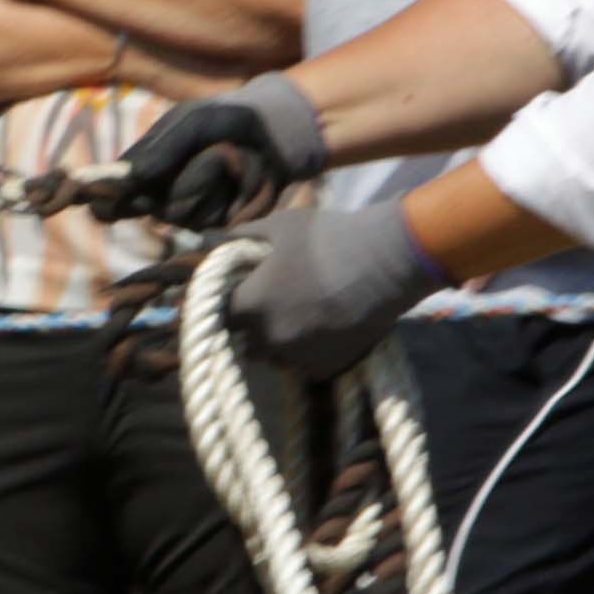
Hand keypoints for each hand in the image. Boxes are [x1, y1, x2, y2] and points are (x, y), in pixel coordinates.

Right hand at [99, 72, 329, 229]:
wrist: (277, 131)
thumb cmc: (229, 118)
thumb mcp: (194, 122)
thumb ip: (163, 146)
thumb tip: (133, 175)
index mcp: (147, 165)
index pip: (111, 190)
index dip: (104, 198)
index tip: (101, 204)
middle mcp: (162, 192)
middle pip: (147, 204)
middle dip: (172, 181)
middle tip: (206, 153)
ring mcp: (188, 211)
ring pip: (178, 212)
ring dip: (205, 182)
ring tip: (229, 158)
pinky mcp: (216, 223)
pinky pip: (209, 219)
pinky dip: (226, 196)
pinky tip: (241, 180)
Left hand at [224, 198, 441, 378]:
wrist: (386, 262)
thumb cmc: (327, 237)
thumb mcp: (278, 225)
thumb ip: (237, 237)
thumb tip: (206, 240)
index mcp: (249, 306)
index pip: (219, 315)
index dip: (228, 304)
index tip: (238, 294)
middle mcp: (267, 339)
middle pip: (245, 340)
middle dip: (252, 326)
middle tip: (272, 303)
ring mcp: (297, 358)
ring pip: (274, 357)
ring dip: (278, 342)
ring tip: (299, 317)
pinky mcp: (325, 369)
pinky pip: (303, 366)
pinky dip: (307, 353)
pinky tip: (322, 329)